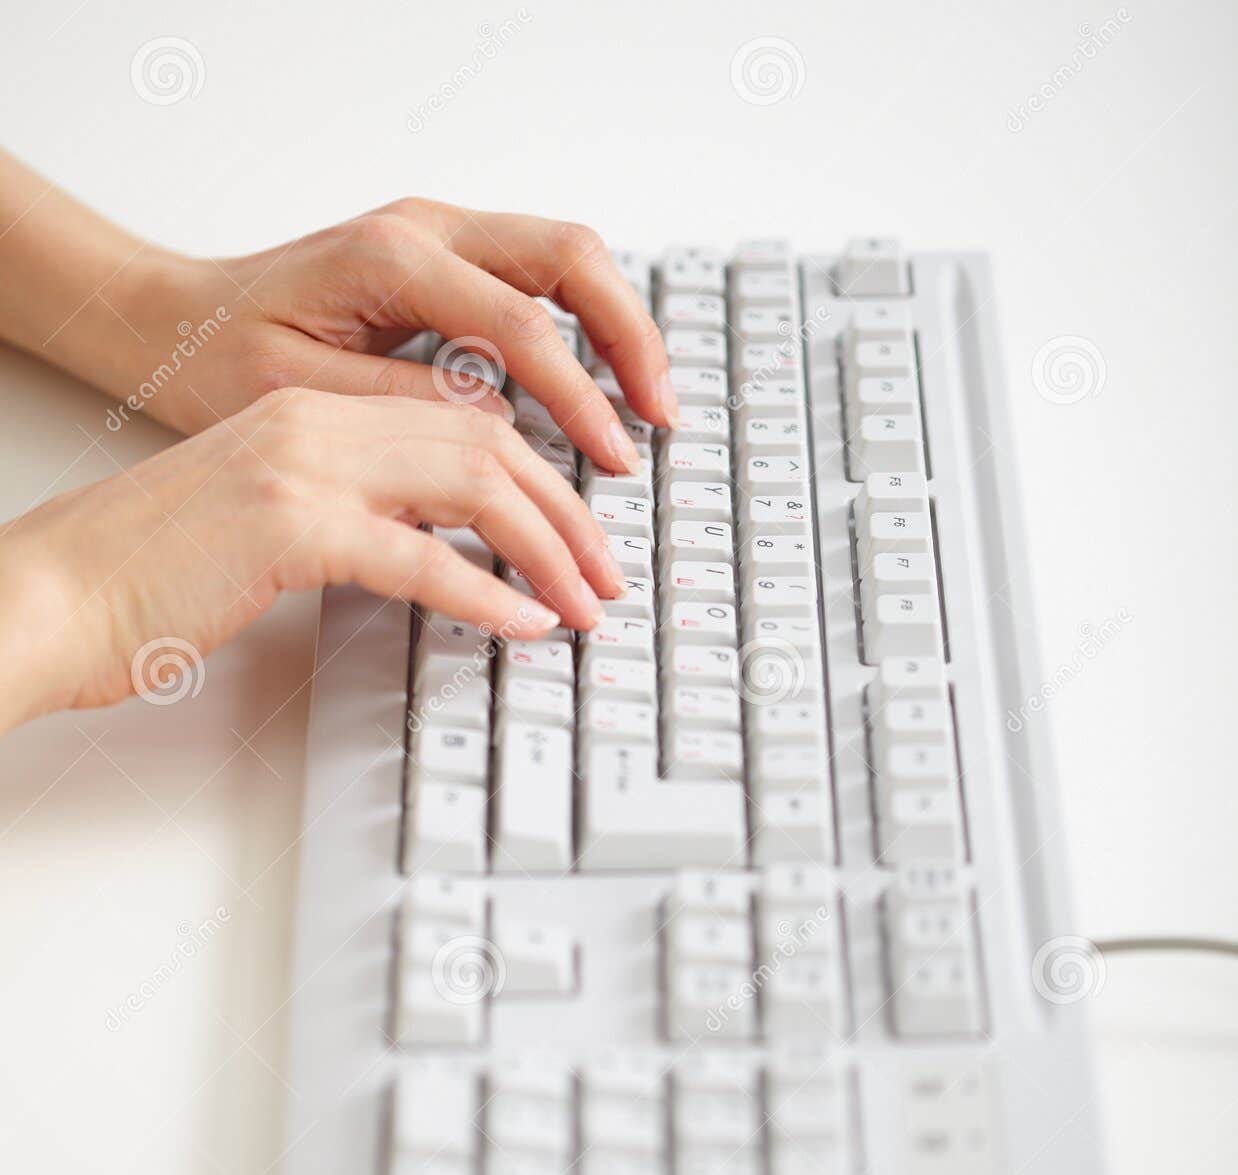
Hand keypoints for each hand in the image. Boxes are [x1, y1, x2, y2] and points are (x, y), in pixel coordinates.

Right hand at [0, 390, 612, 731]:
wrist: (50, 593)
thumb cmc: (147, 573)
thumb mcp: (264, 525)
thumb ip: (348, 518)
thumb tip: (435, 556)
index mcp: (314, 412)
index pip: (462, 419)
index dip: (540, 477)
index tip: (580, 535)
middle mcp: (315, 423)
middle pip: (487, 441)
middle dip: (566, 510)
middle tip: (607, 573)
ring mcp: (301, 468)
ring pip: (469, 485)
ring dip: (546, 549)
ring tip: (586, 603)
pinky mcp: (287, 529)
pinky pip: (419, 556)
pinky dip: (486, 592)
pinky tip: (525, 625)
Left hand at [119, 199, 674, 466]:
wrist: (174, 320)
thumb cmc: (219, 359)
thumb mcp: (300, 397)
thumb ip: (403, 405)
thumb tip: (499, 426)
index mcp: (390, 260)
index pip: (520, 323)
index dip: (579, 394)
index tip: (613, 453)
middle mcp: (424, 230)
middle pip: (570, 257)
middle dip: (630, 337)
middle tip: (660, 415)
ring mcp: (436, 234)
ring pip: (565, 257)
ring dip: (616, 325)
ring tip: (645, 403)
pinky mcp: (440, 259)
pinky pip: (537, 277)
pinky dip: (582, 325)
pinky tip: (596, 381)